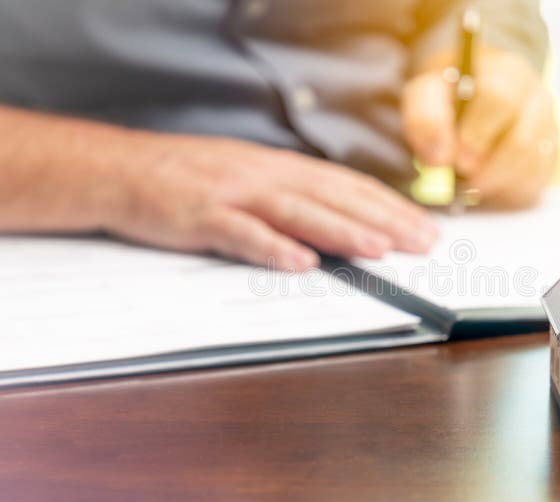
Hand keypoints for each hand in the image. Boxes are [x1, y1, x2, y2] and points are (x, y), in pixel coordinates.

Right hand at [101, 133, 437, 269]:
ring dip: (341, 230)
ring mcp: (235, 195)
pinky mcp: (202, 216)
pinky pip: (242, 234)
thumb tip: (339, 222)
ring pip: (298, 212)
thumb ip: (292, 197)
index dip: (389, 207)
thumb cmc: (192, 178)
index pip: (348, 187)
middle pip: (334, 198)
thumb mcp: (251, 177)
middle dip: (383, 220)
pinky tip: (301, 263)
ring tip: (379, 249)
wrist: (124, 169)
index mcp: (282, 169)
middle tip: (422, 242)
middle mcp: (267, 177)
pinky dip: (272, 248)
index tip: (422, 226)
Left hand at [402, 48, 558, 207]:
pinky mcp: (549, 157)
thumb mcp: (424, 94)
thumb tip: (439, 158)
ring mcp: (548, 129)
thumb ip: (425, 119)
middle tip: (464, 179)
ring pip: (531, 167)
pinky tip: (487, 185)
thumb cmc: (448, 95)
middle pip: (523, 141)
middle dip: (489, 168)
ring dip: (497, 183)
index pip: (499, 99)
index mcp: (505, 73)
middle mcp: (536, 98)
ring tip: (470, 183)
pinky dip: (507, 192)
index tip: (458, 158)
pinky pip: (535, 183)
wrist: (470, 96)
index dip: (477, 132)